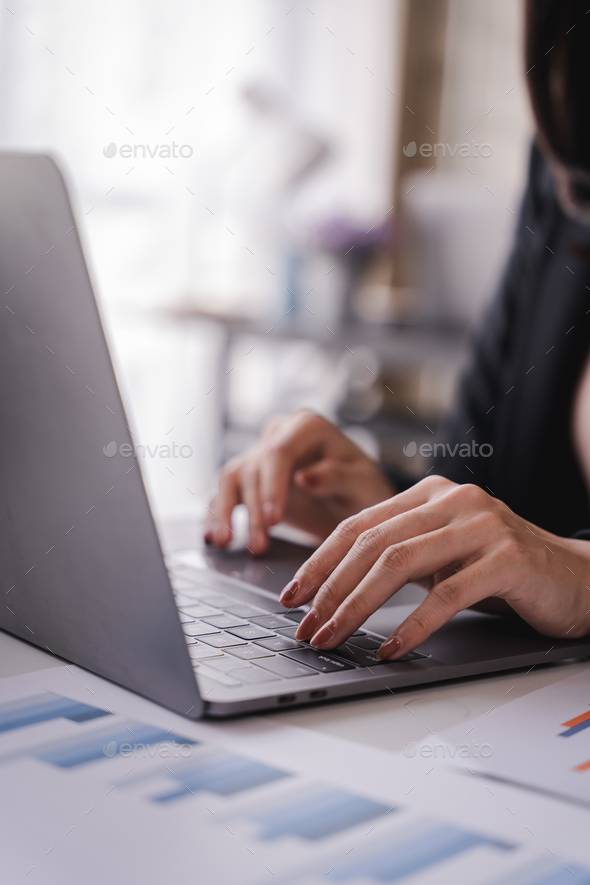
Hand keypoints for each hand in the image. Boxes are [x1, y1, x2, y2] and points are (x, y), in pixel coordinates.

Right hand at [204, 409, 393, 553]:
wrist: (357, 503)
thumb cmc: (365, 490)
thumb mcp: (364, 485)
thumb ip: (337, 478)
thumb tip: (303, 477)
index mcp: (307, 427)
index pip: (280, 452)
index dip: (272, 486)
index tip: (274, 519)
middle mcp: (279, 435)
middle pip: (254, 468)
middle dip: (254, 510)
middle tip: (259, 545)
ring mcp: (262, 456)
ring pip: (233, 478)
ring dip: (226, 512)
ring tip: (224, 541)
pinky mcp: (251, 479)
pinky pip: (227, 493)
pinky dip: (218, 514)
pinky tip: (213, 536)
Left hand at [280, 475, 589, 656]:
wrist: (575, 578)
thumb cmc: (501, 570)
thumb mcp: (442, 554)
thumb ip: (399, 555)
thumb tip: (333, 589)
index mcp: (430, 493)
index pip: (358, 524)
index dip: (319, 562)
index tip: (292, 596)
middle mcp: (453, 500)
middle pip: (372, 543)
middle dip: (330, 589)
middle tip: (305, 626)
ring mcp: (482, 525)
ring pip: (399, 564)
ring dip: (357, 607)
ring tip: (334, 638)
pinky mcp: (507, 558)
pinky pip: (447, 594)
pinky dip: (411, 626)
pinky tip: (390, 649)